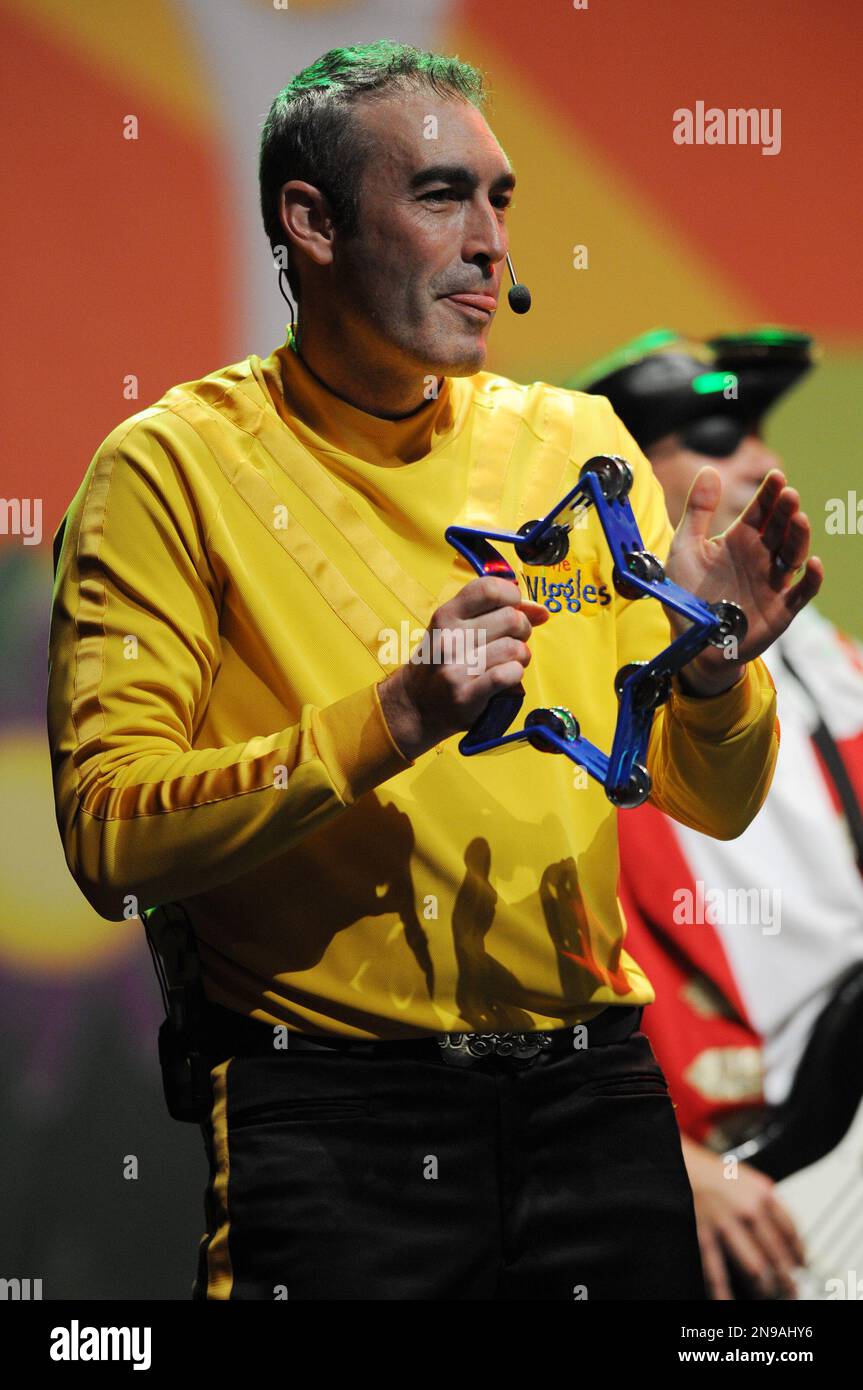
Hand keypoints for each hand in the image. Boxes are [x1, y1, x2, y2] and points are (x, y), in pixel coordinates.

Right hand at [378, 576, 549, 759]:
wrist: (417, 704)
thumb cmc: (446, 661)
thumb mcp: (460, 629)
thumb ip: (499, 613)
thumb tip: (542, 611)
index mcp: (447, 615)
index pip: (490, 589)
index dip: (512, 595)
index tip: (513, 607)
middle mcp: (449, 638)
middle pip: (511, 618)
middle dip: (523, 629)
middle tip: (513, 641)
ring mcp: (456, 667)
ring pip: (515, 648)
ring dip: (521, 656)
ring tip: (509, 662)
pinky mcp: (466, 694)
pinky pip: (509, 674)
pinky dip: (516, 674)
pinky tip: (507, 677)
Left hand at [665, 468, 823, 696]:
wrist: (691, 641)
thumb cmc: (686, 595)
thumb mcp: (685, 549)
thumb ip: (697, 512)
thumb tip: (709, 469)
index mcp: (739, 540)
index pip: (760, 511)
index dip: (769, 494)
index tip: (776, 476)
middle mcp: (760, 557)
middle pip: (779, 529)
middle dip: (785, 510)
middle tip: (788, 494)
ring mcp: (772, 581)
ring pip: (794, 554)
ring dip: (799, 537)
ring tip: (798, 519)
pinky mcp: (781, 608)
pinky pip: (802, 592)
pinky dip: (812, 579)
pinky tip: (814, 564)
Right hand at [681, 1136, 805, 1299]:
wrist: (677, 1161)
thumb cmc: (710, 1172)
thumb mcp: (747, 1177)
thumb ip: (768, 1203)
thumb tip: (788, 1236)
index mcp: (763, 1194)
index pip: (791, 1233)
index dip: (799, 1255)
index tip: (800, 1267)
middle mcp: (748, 1210)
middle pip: (777, 1256)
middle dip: (786, 1279)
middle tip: (790, 1290)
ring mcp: (725, 1226)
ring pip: (755, 1271)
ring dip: (763, 1290)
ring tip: (766, 1296)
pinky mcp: (703, 1237)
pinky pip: (718, 1275)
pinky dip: (725, 1295)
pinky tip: (730, 1303)